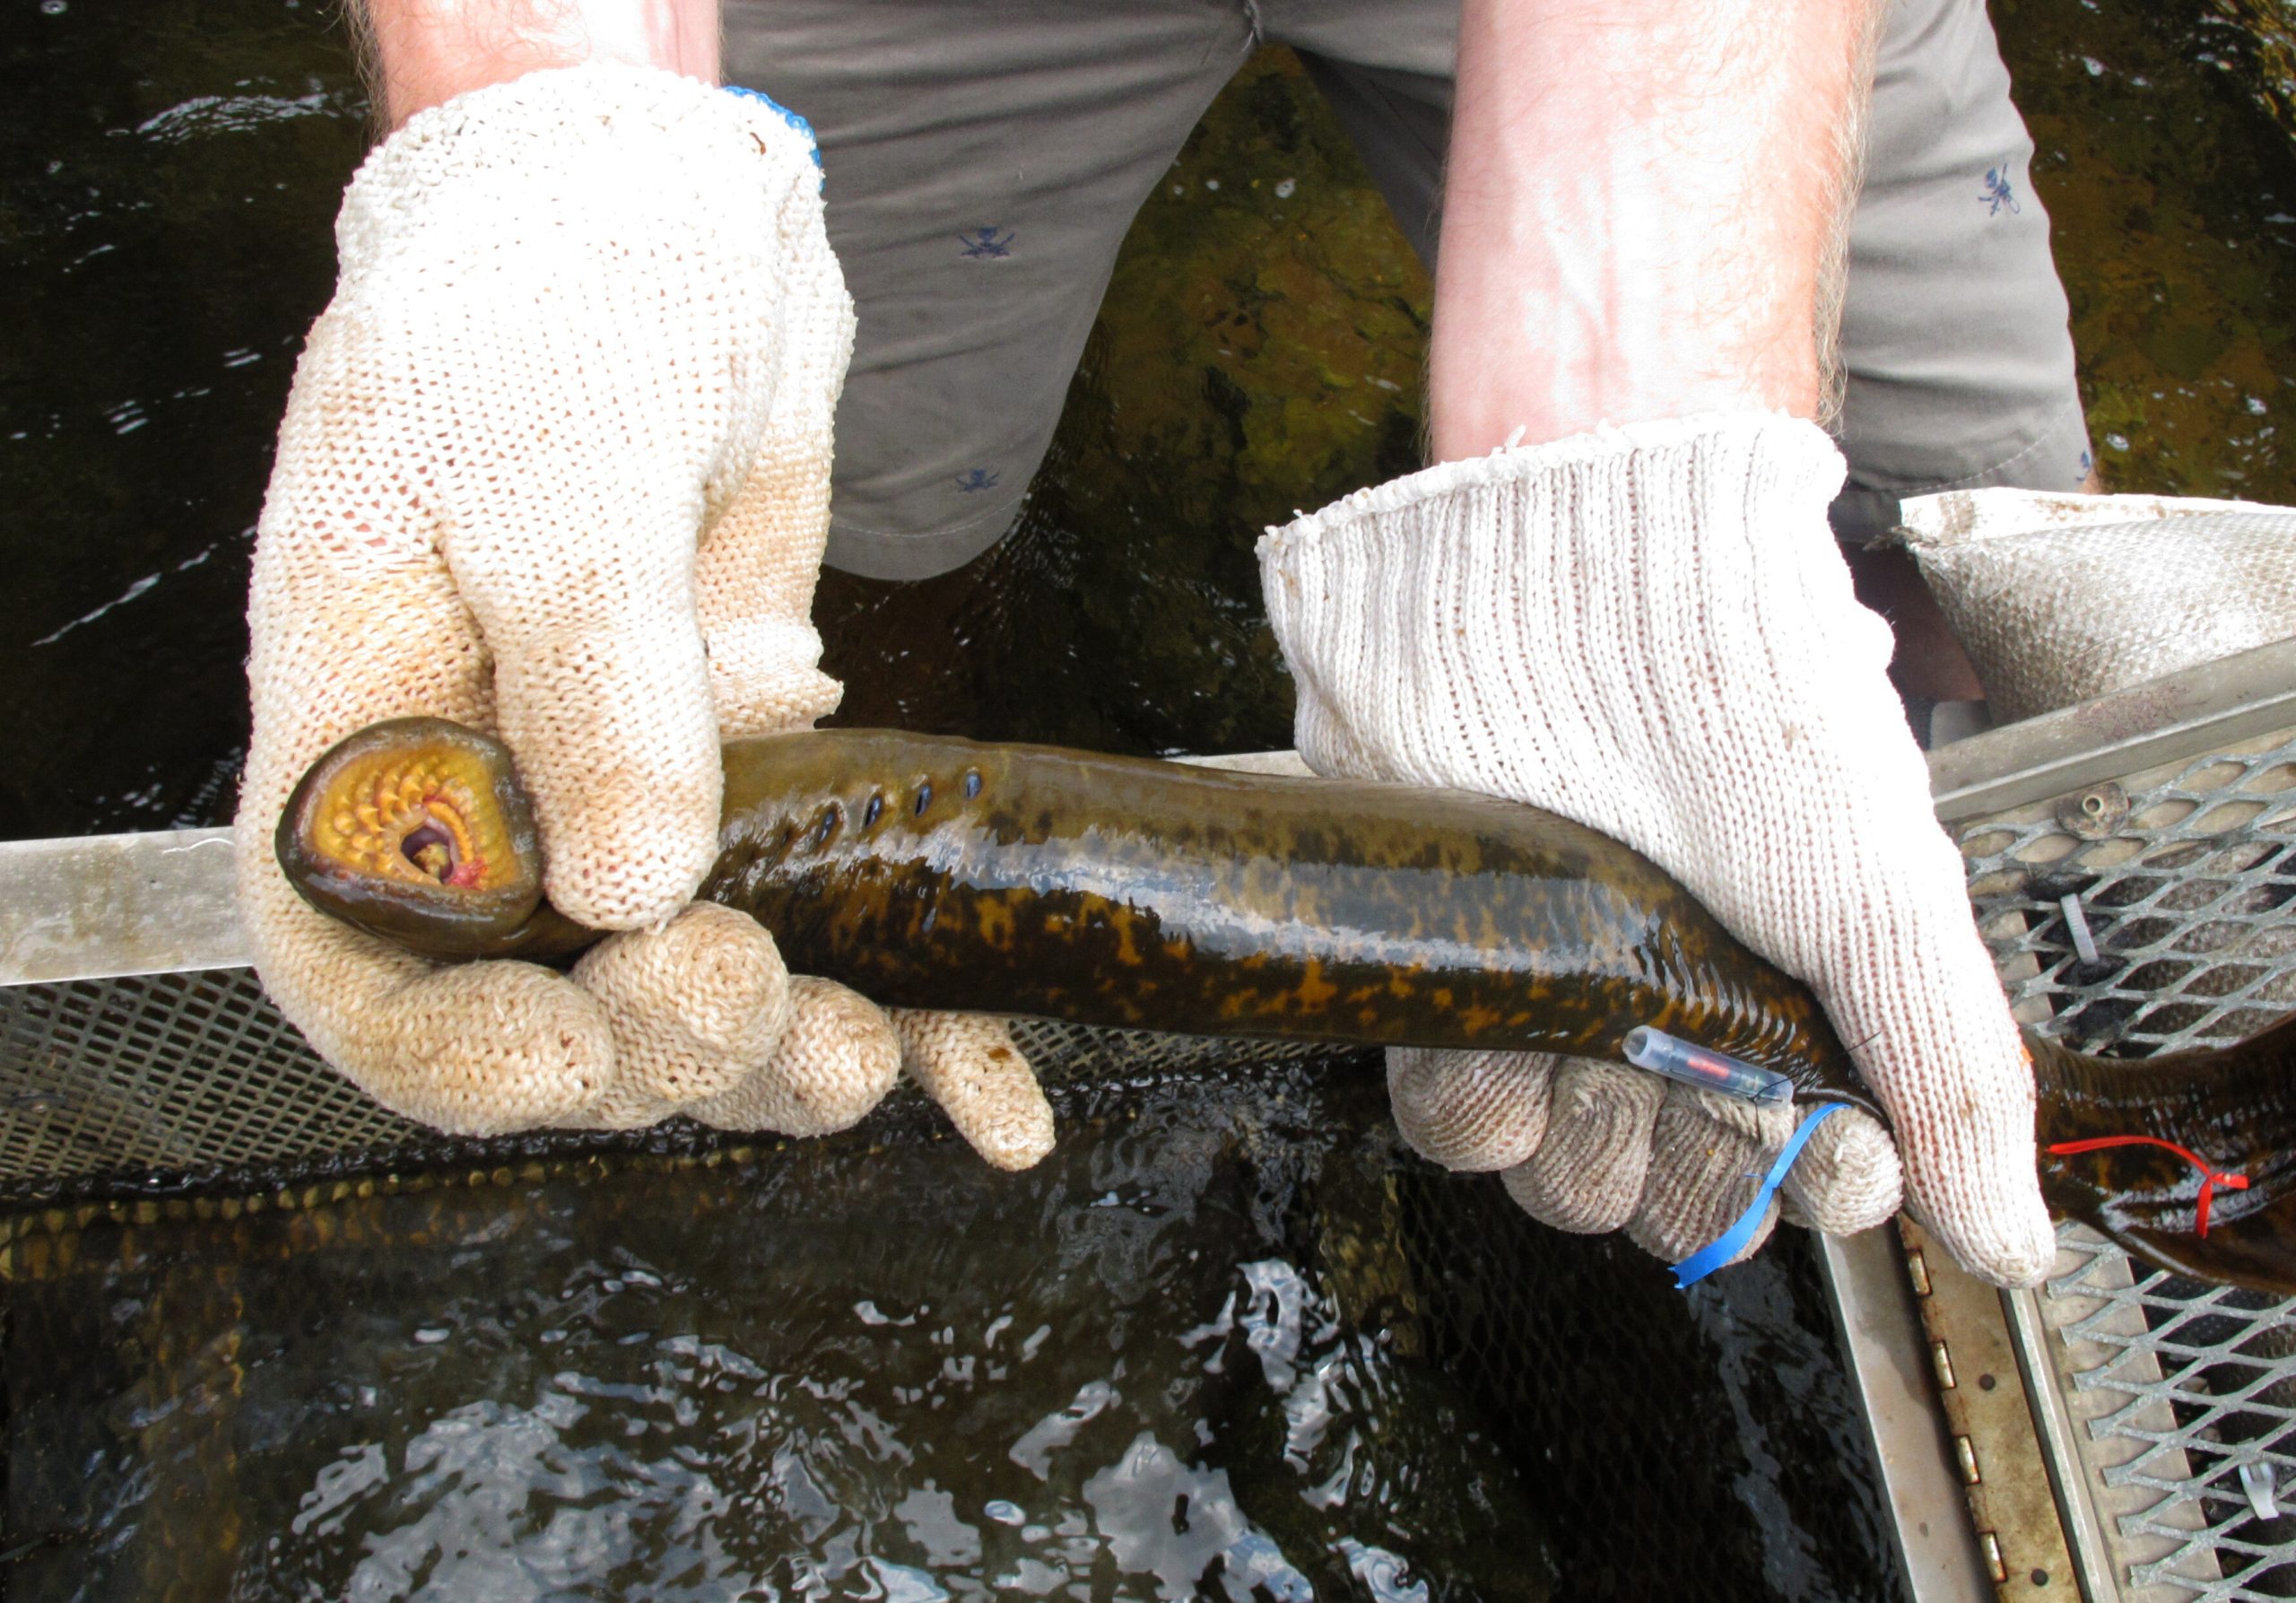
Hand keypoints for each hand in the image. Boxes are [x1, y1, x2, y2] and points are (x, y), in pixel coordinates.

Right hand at [234, 64, 1052, 1164]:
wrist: (664, 231)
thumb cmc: (549, 305)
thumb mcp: (554, 472)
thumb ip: (592, 674)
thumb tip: (634, 882)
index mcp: (372, 737)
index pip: (360, 963)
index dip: (451, 1051)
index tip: (573, 1055)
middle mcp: (496, 801)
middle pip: (555, 1005)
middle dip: (663, 1040)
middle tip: (756, 998)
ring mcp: (636, 801)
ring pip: (700, 995)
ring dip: (787, 1056)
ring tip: (876, 1051)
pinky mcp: (768, 786)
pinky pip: (830, 930)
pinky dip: (919, 1013)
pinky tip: (993, 1085)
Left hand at [1259, 413, 2053, 1287]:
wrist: (1568, 583)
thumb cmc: (1742, 713)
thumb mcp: (1880, 889)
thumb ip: (1948, 1068)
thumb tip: (2011, 1247)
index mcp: (1783, 993)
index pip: (1800, 1171)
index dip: (1815, 1187)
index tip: (1834, 1158)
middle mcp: (1666, 1008)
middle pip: (1673, 1193)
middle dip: (1694, 1172)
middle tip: (1696, 1084)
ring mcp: (1550, 994)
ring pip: (1559, 1174)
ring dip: (1584, 1146)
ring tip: (1596, 1042)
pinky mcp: (1443, 967)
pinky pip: (1452, 1118)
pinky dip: (1481, 1101)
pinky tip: (1513, 1027)